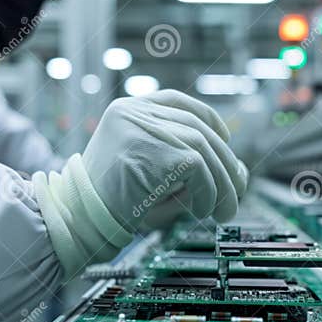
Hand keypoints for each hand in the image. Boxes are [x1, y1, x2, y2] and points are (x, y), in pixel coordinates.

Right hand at [32, 90, 248, 276]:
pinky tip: (202, 209)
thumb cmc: (115, 203)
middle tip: (237, 191)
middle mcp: (135, 112)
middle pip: (198, 128)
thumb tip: (241, 171)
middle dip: (225, 163)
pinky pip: (197, 167)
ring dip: (222, 183)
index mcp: (129, 110)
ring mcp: (141, 126)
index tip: (226, 140)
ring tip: (224, 210)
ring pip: (203, 147)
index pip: (177, 102)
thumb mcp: (154, 176)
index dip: (208, 119)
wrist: (80, 220)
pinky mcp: (151, 148)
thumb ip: (190, 167)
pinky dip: (208, 192)